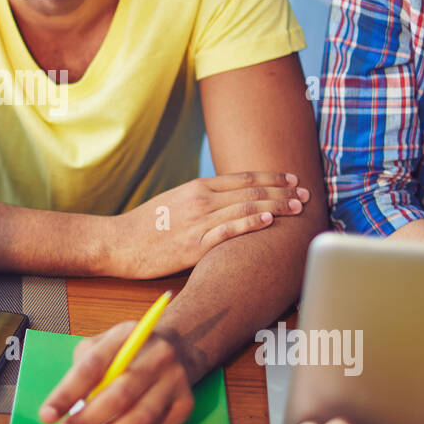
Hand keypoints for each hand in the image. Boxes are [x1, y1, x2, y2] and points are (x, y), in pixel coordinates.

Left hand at [39, 320, 193, 423]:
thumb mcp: (102, 344)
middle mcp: (157, 355)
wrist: (178, 348)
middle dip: (88, 420)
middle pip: (119, 395)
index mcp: (127, 336)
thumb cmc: (129, 350)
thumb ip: (82, 371)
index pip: (92, 366)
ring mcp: (175, 380)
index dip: (66, 394)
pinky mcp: (185, 404)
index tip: (47, 416)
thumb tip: (65, 410)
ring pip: (140, 418)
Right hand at [106, 172, 308, 278]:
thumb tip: (229, 201)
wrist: (118, 242)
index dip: (271, 178)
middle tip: (305, 193)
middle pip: (251, 192)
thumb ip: (202, 199)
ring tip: (297, 208)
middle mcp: (201, 200)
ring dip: (275, 207)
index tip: (292, 179)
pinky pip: (227, 232)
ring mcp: (198, 222)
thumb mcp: (175, 202)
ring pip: (245, 208)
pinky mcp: (193, 246)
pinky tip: (268, 222)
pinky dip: (250, 224)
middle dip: (282, 192)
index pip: (243, 178)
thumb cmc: (146, 225)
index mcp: (197, 188)